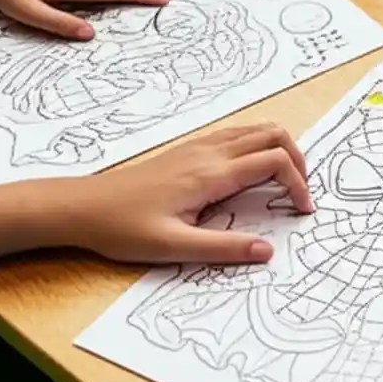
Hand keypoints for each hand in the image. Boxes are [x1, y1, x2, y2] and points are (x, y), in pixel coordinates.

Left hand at [64, 124, 314, 263]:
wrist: (81, 207)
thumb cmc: (122, 227)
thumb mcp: (174, 247)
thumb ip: (224, 249)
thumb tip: (267, 251)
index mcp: (210, 174)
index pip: (274, 162)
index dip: (298, 183)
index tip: (301, 210)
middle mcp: (209, 153)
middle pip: (272, 135)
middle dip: (298, 161)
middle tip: (299, 193)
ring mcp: (198, 148)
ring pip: (256, 130)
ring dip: (280, 151)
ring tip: (283, 185)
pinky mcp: (189, 151)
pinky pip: (237, 136)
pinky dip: (258, 148)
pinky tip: (251, 177)